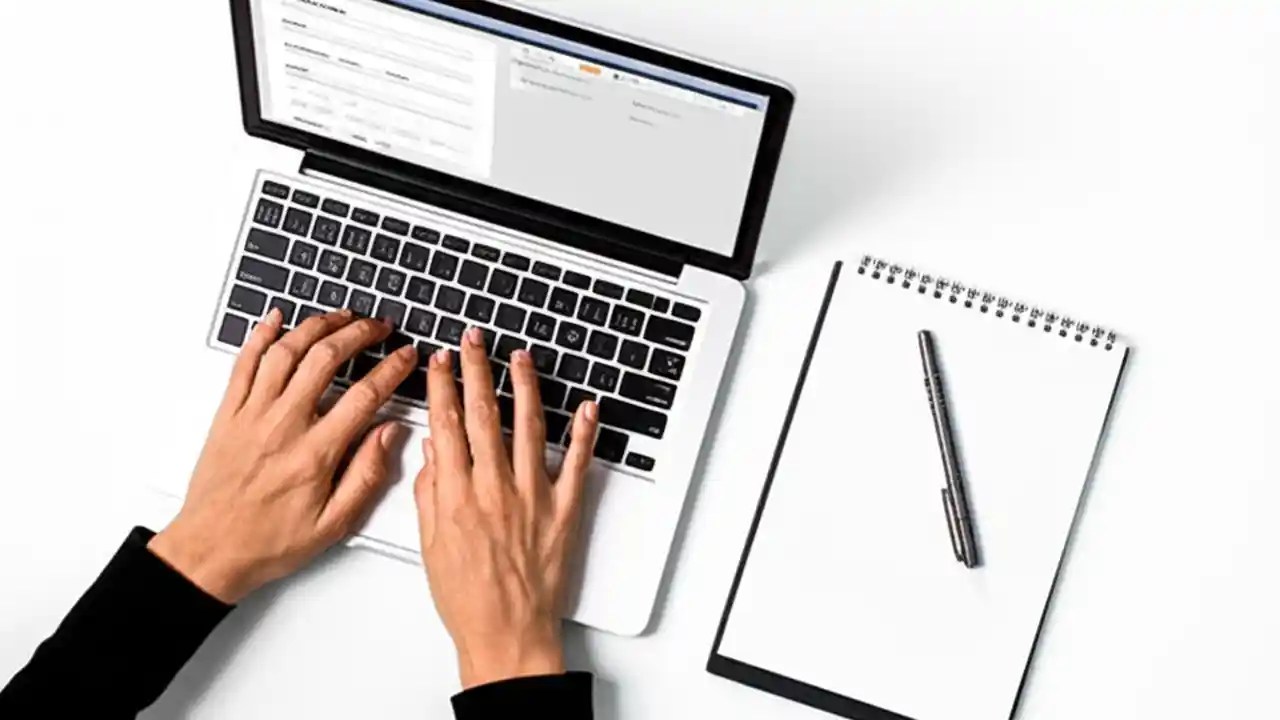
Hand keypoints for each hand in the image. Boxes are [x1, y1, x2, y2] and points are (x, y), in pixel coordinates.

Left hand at [149, 308, 417, 603]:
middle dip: (358, 333)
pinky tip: (276, 319)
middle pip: (325, 359)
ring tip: (340, 315)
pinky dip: (260, 335)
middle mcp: (282, 426)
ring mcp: (251, 416)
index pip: (364, 395)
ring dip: (316, 326)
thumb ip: (367, 475)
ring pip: (285, 351)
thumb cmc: (268, 542)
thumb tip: (390, 434)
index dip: (391, 369)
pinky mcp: (227, 415)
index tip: (405, 356)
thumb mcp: (334, 524)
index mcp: (315, 454)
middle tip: (378, 327)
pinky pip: (243, 363)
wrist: (209, 552)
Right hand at [416, 328, 598, 688]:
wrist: (508, 635)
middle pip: (484, 416)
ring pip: (529, 428)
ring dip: (525, 387)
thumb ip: (431, 492)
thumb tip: (434, 449)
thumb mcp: (432, 544)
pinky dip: (584, 433)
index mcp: (457, 496)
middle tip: (475, 339)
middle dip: (477, 370)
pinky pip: (577, 464)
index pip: (447, 425)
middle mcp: (495, 490)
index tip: (441, 360)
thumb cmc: (468, 597)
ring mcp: (533, 497)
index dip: (443, 387)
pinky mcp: (564, 510)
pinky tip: (587, 406)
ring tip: (521, 357)